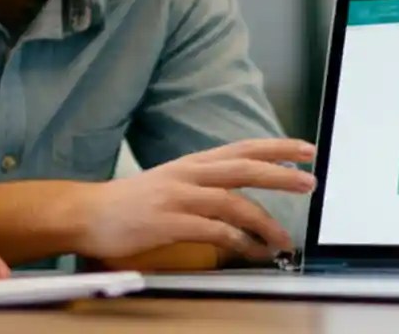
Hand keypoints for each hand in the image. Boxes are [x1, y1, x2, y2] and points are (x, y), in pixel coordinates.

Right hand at [76, 139, 315, 261]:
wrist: (88, 213)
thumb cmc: (132, 203)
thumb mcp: (174, 183)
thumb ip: (206, 186)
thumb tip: (243, 198)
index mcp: (193, 163)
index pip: (243, 148)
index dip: (277, 146)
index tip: (307, 148)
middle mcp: (189, 174)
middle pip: (245, 168)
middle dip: (282, 174)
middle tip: (311, 182)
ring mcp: (178, 197)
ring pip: (234, 202)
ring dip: (265, 222)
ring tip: (284, 240)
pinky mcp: (168, 222)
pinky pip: (213, 231)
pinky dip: (237, 241)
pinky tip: (251, 251)